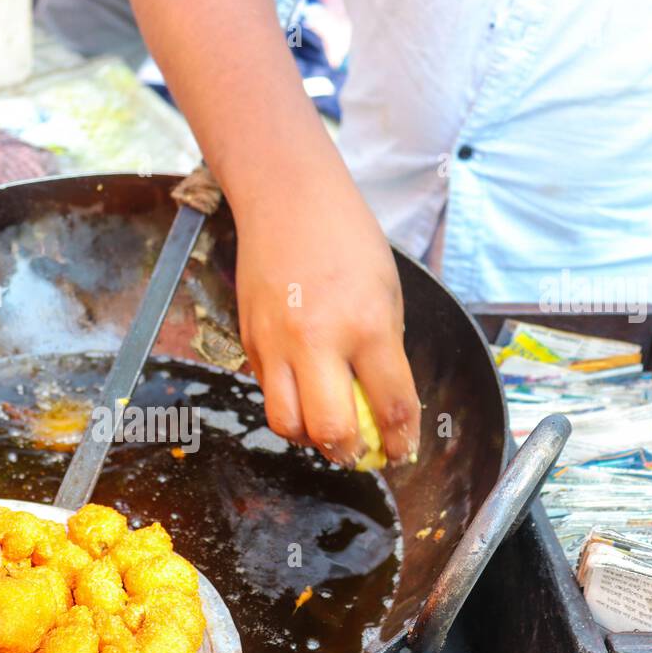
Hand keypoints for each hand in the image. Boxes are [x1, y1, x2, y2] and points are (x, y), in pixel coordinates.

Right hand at [233, 179, 421, 466]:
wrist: (287, 199)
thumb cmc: (346, 238)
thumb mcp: (386, 293)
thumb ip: (384, 350)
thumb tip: (382, 403)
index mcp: (366, 326)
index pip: (390, 405)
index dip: (400, 440)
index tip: (401, 451)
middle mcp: (318, 341)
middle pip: (330, 429)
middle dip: (350, 453)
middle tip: (359, 452)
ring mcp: (276, 344)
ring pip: (287, 423)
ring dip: (310, 438)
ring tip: (326, 430)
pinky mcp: (249, 341)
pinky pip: (268, 392)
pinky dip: (288, 405)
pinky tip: (304, 392)